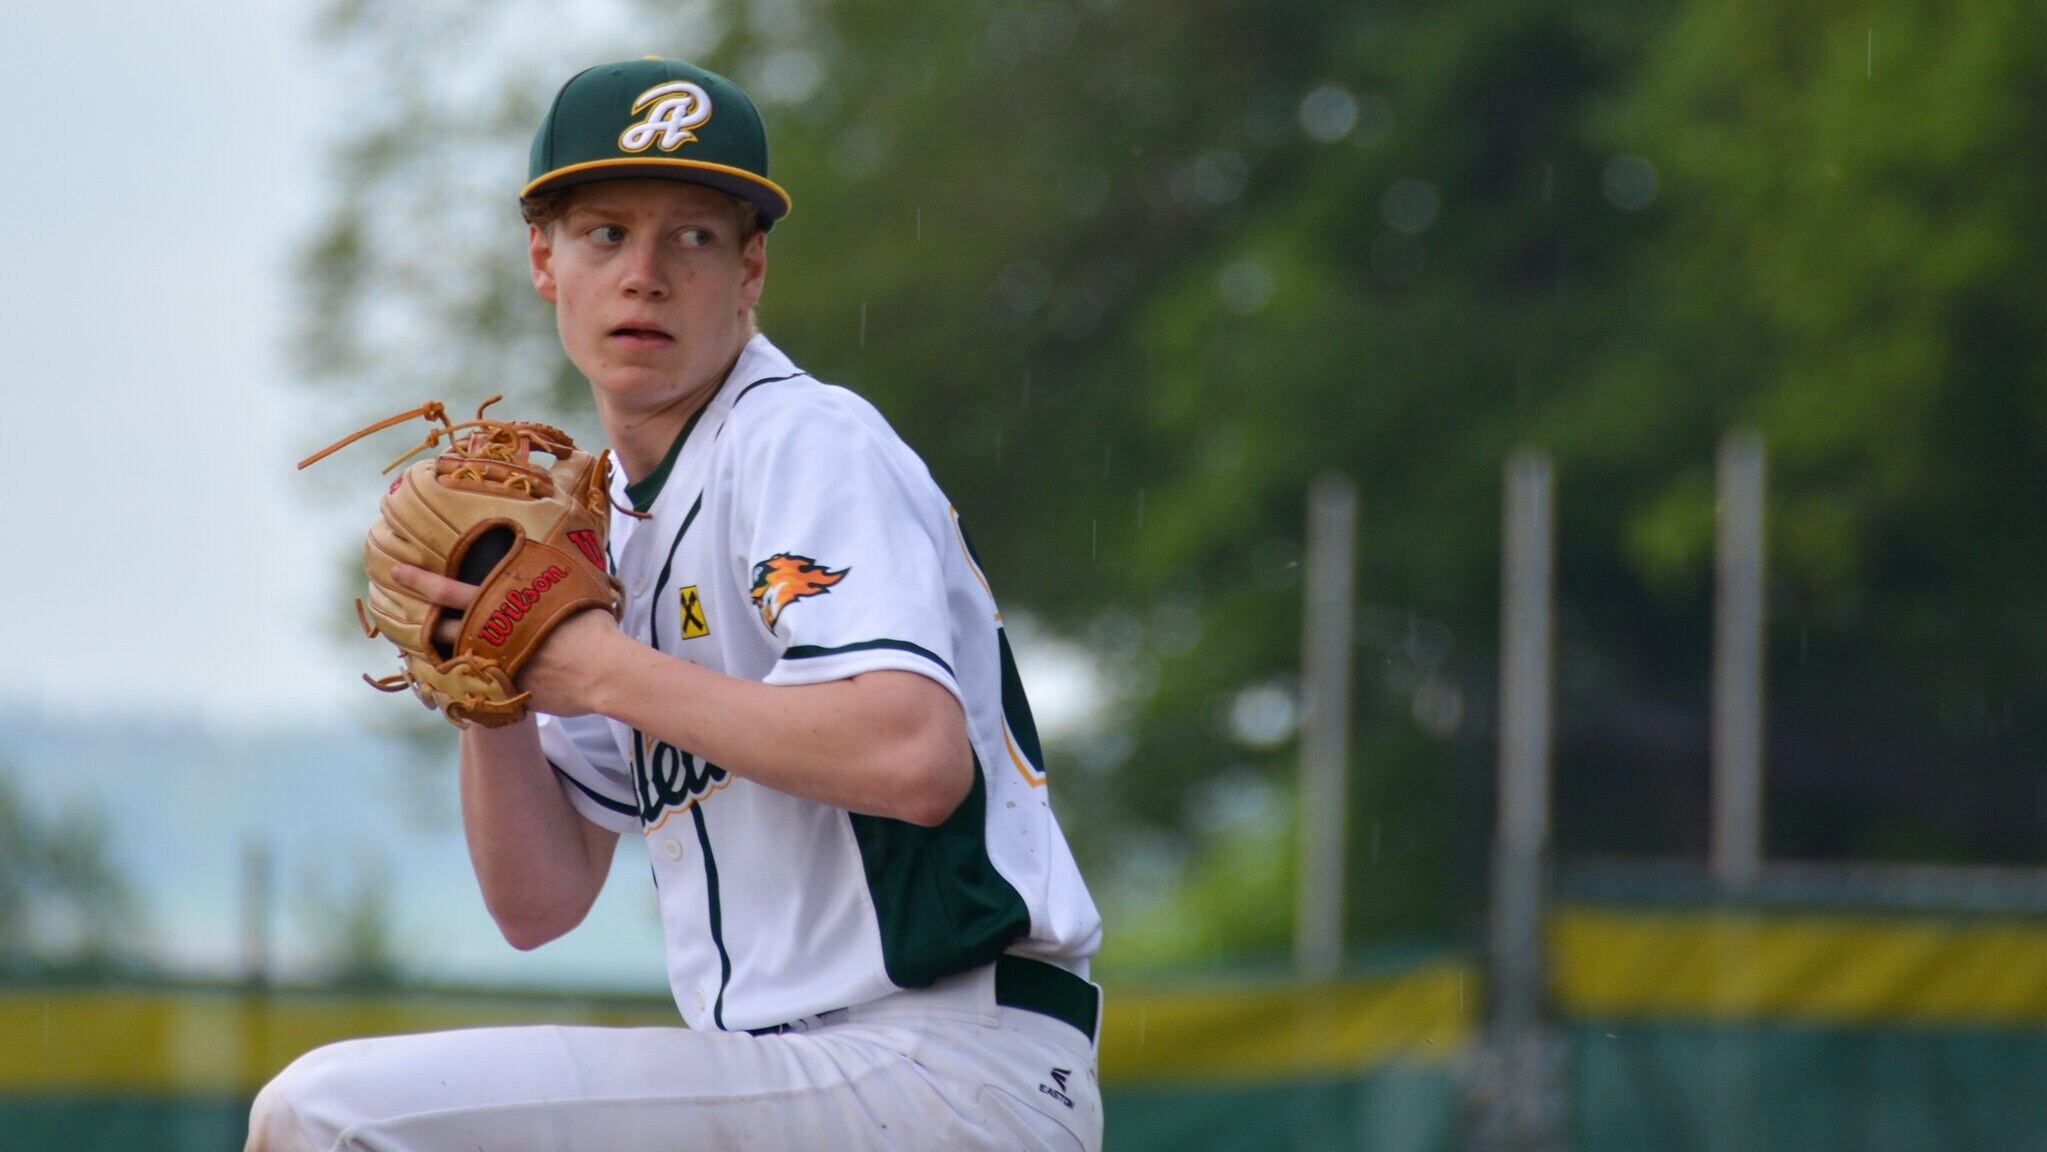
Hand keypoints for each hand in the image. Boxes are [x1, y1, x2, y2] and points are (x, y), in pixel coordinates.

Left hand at [390, 563, 622, 717]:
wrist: (602, 671)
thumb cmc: (595, 628)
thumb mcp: (578, 589)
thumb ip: (561, 575)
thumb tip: (574, 542)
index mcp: (506, 605)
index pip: (453, 591)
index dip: (424, 582)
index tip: (398, 573)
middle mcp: (492, 633)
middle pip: (441, 622)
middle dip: (414, 613)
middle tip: (391, 604)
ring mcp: (494, 664)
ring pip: (452, 656)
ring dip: (432, 650)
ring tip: (410, 644)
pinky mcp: (504, 690)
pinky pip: (473, 686)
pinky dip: (459, 683)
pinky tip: (444, 683)